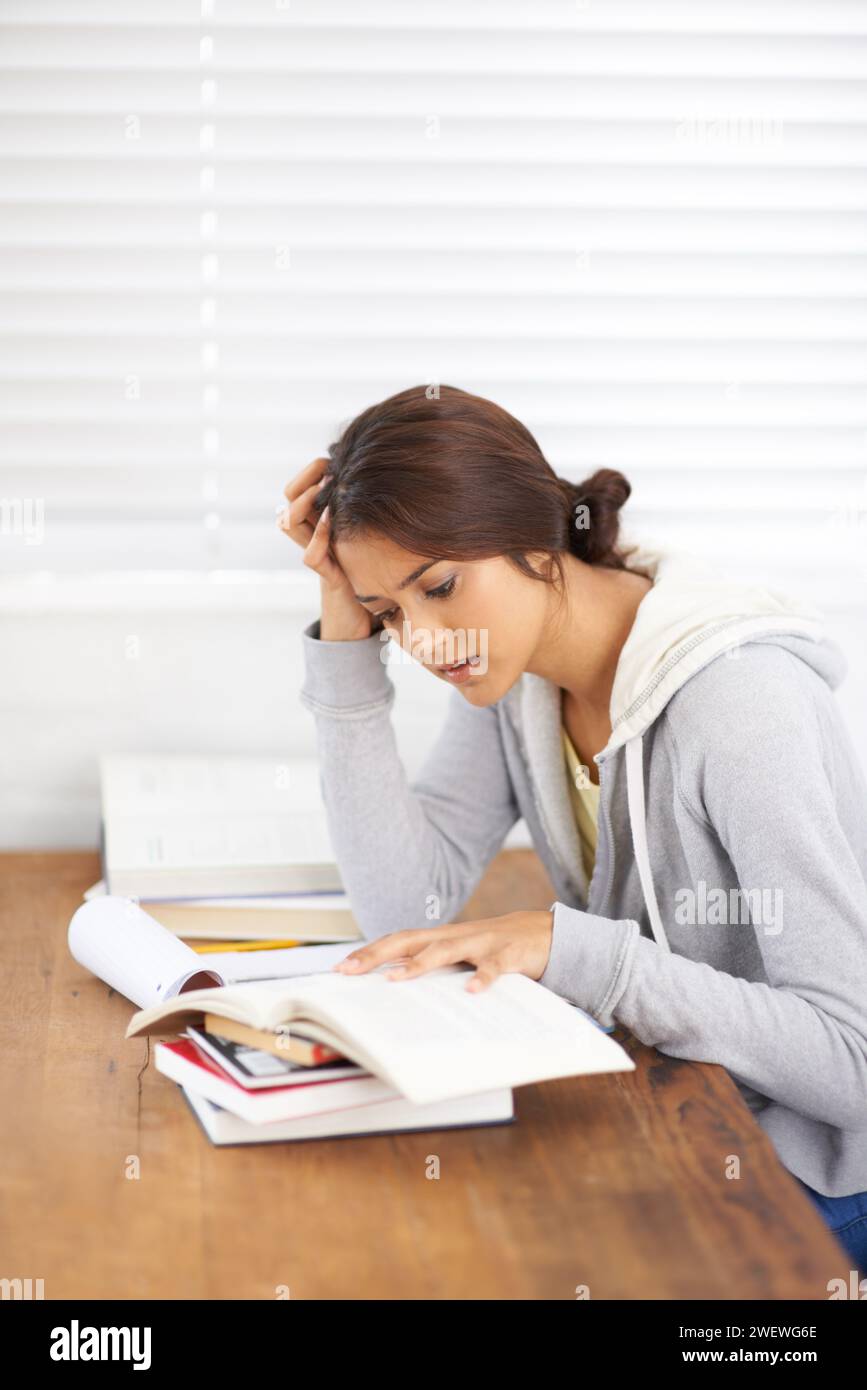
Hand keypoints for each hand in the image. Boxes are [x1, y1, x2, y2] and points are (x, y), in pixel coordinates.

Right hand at [278, 456, 373, 641]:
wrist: (366, 621)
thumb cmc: (377, 573)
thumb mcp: (373, 536)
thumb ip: (371, 513)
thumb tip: (389, 474)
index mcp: (321, 525)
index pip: (296, 490)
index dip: (309, 473)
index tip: (331, 461)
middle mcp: (314, 537)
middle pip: (288, 499)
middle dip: (304, 481)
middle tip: (328, 472)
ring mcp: (318, 556)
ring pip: (288, 522)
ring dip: (305, 503)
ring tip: (326, 490)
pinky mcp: (329, 577)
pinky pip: (311, 556)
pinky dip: (320, 536)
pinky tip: (333, 520)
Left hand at [332, 910, 554, 992]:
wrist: (546, 932)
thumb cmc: (495, 947)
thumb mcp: (463, 955)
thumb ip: (437, 965)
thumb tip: (398, 985)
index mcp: (443, 937)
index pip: (398, 940)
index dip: (369, 951)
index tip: (341, 967)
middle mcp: (457, 935)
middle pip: (410, 941)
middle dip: (377, 954)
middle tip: (350, 970)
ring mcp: (481, 943)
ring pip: (446, 950)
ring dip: (420, 964)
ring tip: (396, 979)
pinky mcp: (508, 955)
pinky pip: (493, 967)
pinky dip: (482, 979)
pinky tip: (471, 992)